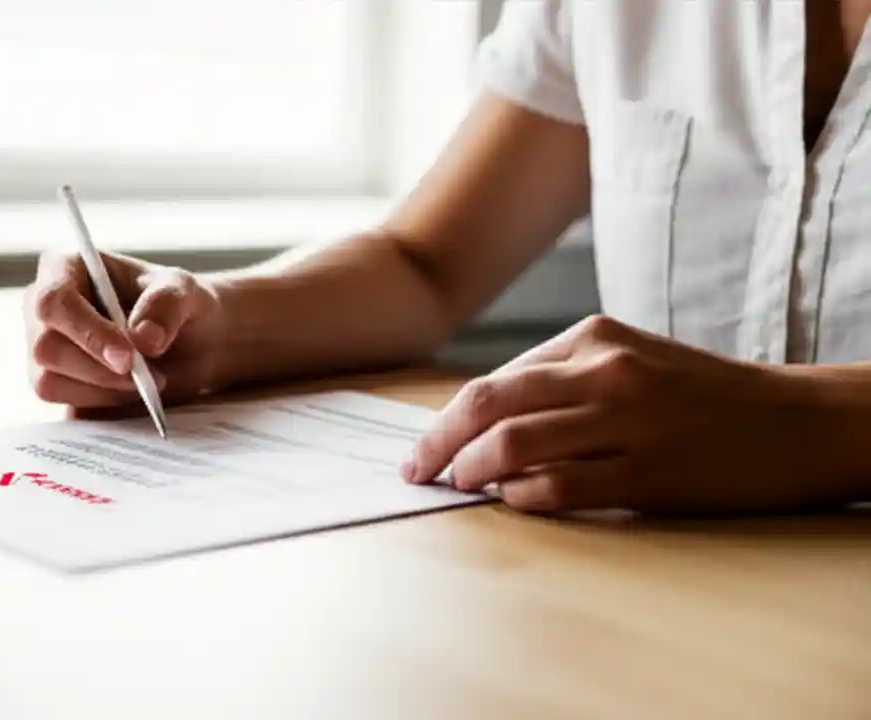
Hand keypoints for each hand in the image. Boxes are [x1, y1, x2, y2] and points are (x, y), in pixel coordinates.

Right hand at [24, 250, 224, 407]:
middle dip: (100, 370)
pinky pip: (63, 407)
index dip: (86, 332)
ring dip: (103, 390)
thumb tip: (143, 338)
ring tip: (144, 381)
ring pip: (49, 382)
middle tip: (148, 376)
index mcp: (65, 268)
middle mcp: (44, 308)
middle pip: (46, 348)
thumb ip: (166, 305)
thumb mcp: (184, 291)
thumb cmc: (177, 305)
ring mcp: (44, 349)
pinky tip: (131, 394)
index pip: (53, 301)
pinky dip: (103, 406)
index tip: (127, 358)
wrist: (190, 343)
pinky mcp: (56, 385)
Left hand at [402, 315, 842, 512]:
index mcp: (591, 338)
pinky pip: (560, 488)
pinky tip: (511, 502)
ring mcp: (624, 422)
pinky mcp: (646, 473)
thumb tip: (486, 418)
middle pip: (487, 405)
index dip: (447, 418)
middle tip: (414, 471)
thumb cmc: (702, 393)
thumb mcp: (630, 357)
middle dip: (436, 442)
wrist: (797, 421)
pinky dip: (522, 498)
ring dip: (471, 470)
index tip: (425, 446)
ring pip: (513, 445)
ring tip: (458, 485)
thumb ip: (560, 378)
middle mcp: (602, 372)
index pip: (494, 381)